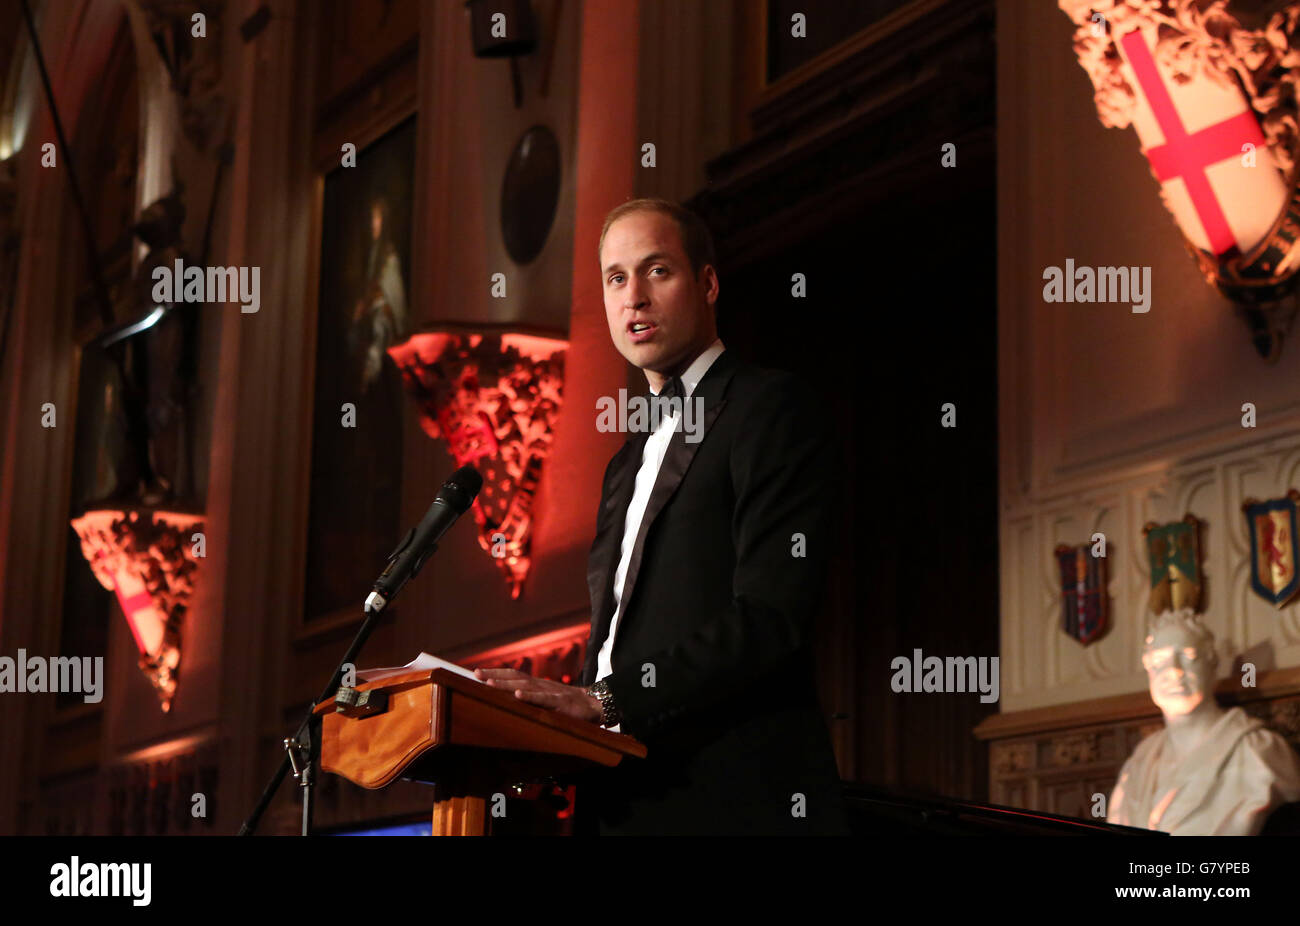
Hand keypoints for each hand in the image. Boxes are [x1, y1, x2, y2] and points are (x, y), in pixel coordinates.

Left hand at [473, 668, 603, 723]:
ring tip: (490, 683)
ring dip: (506, 685)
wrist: (595, 706)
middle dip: (494, 676)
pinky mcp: (561, 703)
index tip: (476, 672)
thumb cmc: (568, 705)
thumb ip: (530, 699)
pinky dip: (530, 697)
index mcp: (537, 685)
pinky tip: (518, 696)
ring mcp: (551, 693)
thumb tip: (508, 702)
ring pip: (525, 686)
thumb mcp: (547, 700)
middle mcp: (541, 685)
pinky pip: (544, 699)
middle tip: (476, 674)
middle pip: (515, 677)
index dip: (495, 673)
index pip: (513, 675)